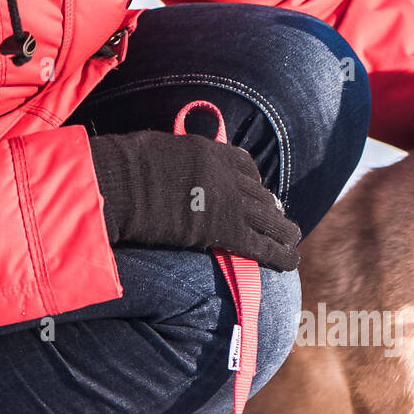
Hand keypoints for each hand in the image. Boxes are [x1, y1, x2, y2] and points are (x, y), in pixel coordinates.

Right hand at [89, 131, 299, 270]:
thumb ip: (179, 160)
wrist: (121, 185)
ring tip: (292, 242)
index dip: (254, 184)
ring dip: (283, 232)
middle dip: (271, 210)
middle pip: (259, 194)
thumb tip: (173, 165)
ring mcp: (230, 201)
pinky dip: (279, 254)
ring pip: (269, 219)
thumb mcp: (159, 150)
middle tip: (279, 222)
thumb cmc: (124, 168)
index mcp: (210, 151)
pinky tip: (290, 263)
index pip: (245, 165)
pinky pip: (262, 244)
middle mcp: (227, 174)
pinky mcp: (226, 230)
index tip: (258, 195)